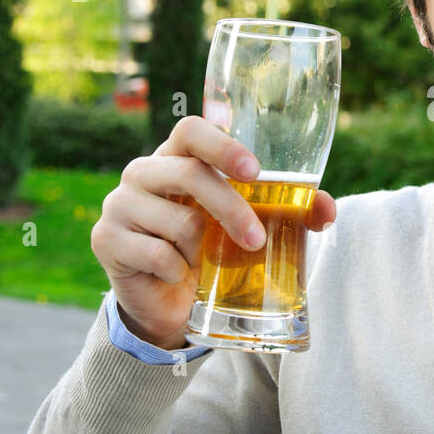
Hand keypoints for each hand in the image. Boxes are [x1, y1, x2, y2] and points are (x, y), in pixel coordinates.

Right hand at [90, 115, 336, 349]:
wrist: (168, 303)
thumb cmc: (212, 252)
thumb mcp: (250, 227)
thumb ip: (291, 212)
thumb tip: (328, 210)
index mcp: (176, 157)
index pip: (191, 130)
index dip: (222, 146)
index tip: (255, 173)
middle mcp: (142, 172)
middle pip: (189, 175)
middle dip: (231, 209)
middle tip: (257, 241)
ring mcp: (118, 204)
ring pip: (177, 221)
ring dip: (203, 250)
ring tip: (204, 261)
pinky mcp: (105, 239)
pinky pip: (156, 254)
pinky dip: (178, 271)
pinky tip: (178, 275)